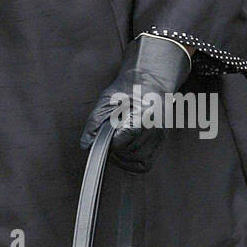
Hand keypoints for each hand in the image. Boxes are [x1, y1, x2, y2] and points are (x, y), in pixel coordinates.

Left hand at [80, 34, 191, 172]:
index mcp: (144, 113)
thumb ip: (95, 122)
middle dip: (115, 149)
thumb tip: (87, 144)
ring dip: (122, 156)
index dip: (112, 141)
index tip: (106, 138)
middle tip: (108, 139)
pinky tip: (123, 152)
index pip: (126, 137)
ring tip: (115, 143)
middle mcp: (155, 127)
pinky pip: (144, 164)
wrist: (150, 82)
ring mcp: (159, 137)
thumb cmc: (128, 89)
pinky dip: (131, 162)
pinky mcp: (159, 143)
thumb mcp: (106, 100)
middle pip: (130, 151)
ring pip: (136, 160)